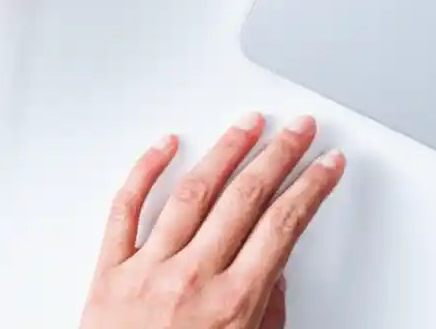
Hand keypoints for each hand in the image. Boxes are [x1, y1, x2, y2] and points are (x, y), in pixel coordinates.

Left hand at [81, 114, 345, 328]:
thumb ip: (266, 310)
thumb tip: (274, 265)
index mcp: (233, 305)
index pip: (284, 224)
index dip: (311, 186)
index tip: (327, 164)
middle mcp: (192, 280)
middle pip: (246, 197)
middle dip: (280, 154)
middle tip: (299, 129)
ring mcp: (148, 271)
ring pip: (193, 191)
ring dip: (226, 150)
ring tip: (247, 125)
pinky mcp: (108, 273)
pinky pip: (125, 209)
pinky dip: (145, 171)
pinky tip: (165, 146)